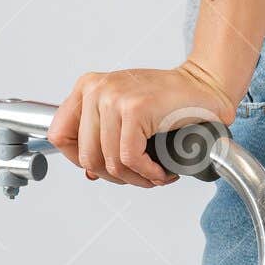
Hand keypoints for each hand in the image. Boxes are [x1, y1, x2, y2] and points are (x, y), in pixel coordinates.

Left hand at [47, 60, 236, 187]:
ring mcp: (114, 98)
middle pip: (85, 156)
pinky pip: (130, 159)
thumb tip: (91, 171)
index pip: (59, 136)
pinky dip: (147, 172)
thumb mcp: (122, 111)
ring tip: (153, 175)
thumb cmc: (168, 101)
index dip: (79, 160)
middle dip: (114, 176)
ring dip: (135, 178)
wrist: (205, 86)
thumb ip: (100, 135)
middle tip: (137, 176)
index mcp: (87, 87)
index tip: (103, 167)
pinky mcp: (134, 109)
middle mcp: (96, 89)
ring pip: (110, 162)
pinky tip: (160, 170)